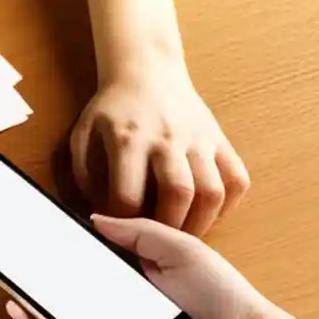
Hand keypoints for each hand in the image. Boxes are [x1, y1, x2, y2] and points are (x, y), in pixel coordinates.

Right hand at [4, 216, 271, 318]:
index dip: (60, 257)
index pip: (88, 262)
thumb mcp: (180, 248)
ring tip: (27, 313)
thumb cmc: (220, 293)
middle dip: (39, 292)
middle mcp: (124, 300)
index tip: (32, 250)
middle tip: (15, 287)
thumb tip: (96, 218)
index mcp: (135, 270)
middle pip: (72, 295)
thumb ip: (139, 231)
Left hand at [70, 67, 249, 234]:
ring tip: (184, 237)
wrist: (147, 71)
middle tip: (158, 248)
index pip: (128, 195)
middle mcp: (167, 139)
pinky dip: (228, 205)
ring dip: (201, 223)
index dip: (122, 224)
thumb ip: (82, 175)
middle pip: (177, 193)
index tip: (119, 236)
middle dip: (168, 229)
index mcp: (129, 139)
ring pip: (212, 190)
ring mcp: (198, 139)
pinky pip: (237, 179)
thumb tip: (95, 215)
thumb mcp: (83, 135)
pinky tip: (208, 214)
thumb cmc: (112, 109)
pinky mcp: (219, 140)